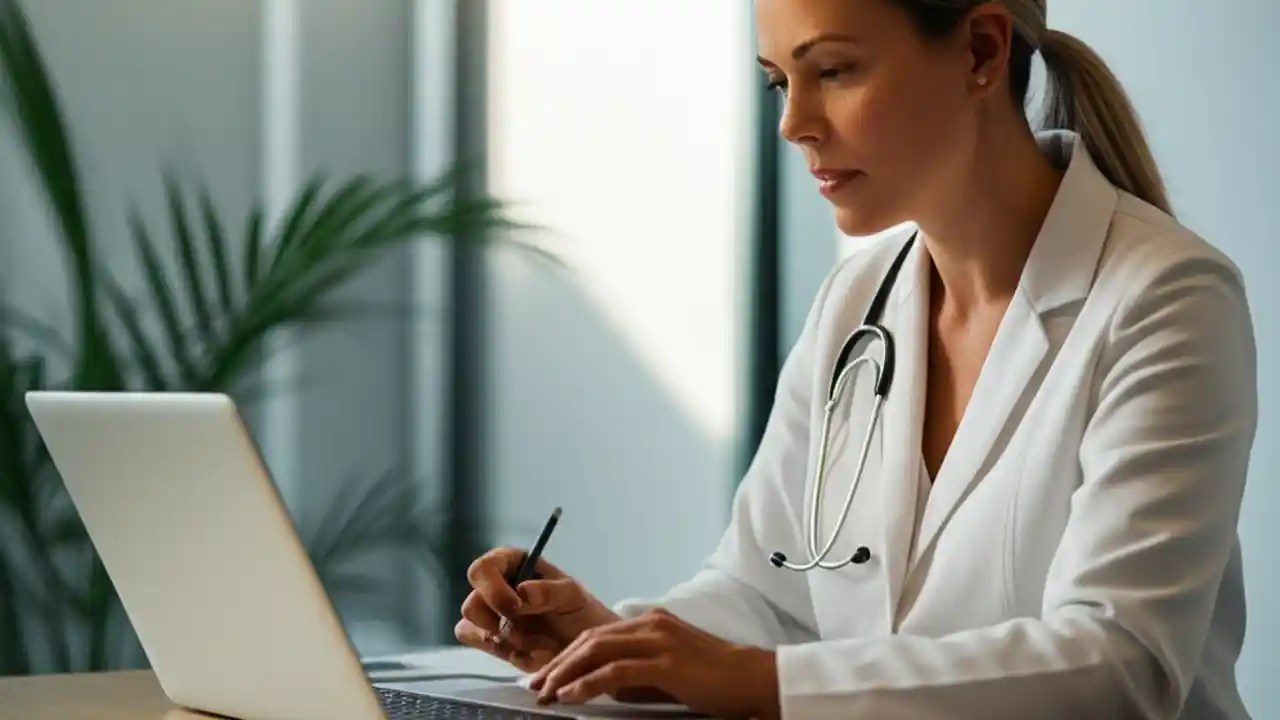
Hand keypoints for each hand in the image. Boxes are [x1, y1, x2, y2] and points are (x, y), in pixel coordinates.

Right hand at [455, 547, 620, 671]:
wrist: (582, 644)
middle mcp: (494, 585)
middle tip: (525, 633)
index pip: (483, 569)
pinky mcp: (488, 637)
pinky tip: (529, 652)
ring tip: (538, 643)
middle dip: (498, 623)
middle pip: (471, 604)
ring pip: (470, 627)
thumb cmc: (578, 610)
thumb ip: (549, 591)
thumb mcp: (572, 596)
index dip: (493, 590)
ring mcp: (488, 612)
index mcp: (511, 563)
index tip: (515, 608)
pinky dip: (505, 652)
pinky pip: (480, 644)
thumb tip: (523, 591)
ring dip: (505, 640)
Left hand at [528, 608, 779, 719]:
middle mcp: (651, 624)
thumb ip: (639, 670)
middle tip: (535, 686)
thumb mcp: (670, 668)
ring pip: (596, 651)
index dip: (567, 655)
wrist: (755, 679)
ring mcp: (659, 640)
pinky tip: (571, 695)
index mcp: (652, 622)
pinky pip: (615, 671)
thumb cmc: (717, 680)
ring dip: (565, 674)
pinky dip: (587, 683)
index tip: (546, 675)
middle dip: (557, 664)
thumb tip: (602, 685)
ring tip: (546, 693)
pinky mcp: (666, 662)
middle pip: (590, 640)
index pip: (598, 635)